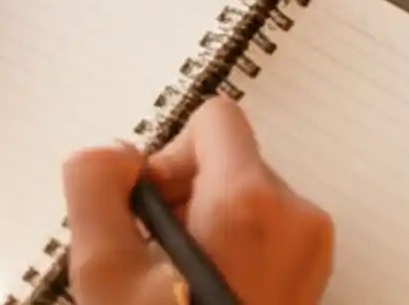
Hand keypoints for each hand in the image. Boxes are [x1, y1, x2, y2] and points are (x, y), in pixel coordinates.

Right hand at [63, 97, 334, 304]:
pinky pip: (266, 229)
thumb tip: (114, 155)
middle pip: (230, 160)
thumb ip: (95, 188)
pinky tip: (202, 293)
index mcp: (251, 205)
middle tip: (154, 258)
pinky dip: (230, 248)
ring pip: (246, 195)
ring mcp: (311, 248)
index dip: (168, 156)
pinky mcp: (313, 272)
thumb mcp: (102, 273)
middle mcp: (296, 218)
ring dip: (205, 226)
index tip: (149, 206)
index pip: (217, 120)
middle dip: (184, 198)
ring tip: (177, 285)